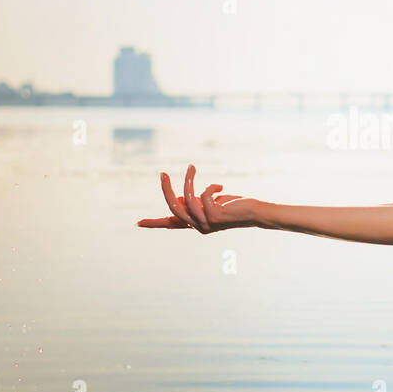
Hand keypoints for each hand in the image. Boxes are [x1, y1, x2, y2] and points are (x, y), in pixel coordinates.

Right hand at [137, 164, 256, 232]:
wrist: (254, 212)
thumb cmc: (234, 206)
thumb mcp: (211, 203)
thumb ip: (196, 202)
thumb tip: (181, 198)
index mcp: (195, 224)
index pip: (171, 224)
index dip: (154, 223)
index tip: (138, 223)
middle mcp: (198, 226)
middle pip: (173, 208)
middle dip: (166, 189)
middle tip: (163, 173)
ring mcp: (206, 222)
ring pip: (186, 200)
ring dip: (188, 180)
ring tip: (192, 166)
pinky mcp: (215, 215)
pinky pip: (204, 195)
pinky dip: (210, 187)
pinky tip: (221, 187)